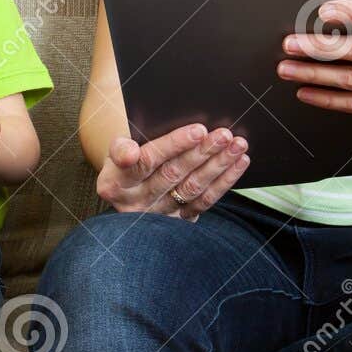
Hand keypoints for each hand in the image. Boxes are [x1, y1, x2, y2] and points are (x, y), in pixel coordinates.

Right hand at [96, 123, 248, 220]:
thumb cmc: (123, 161)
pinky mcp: (177, 221)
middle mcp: (134, 203)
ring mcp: (158, 215)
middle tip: (224, 134)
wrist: (126, 187)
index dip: (173, 145)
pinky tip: (237, 164)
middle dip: (202, 152)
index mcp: (113, 183)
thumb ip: (122, 147)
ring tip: (236, 145)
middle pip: (173, 174)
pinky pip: (204, 202)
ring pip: (192, 188)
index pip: (146, 160)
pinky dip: (223, 182)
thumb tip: (132, 151)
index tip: (198, 130)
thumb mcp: (114, 150)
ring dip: (218, 165)